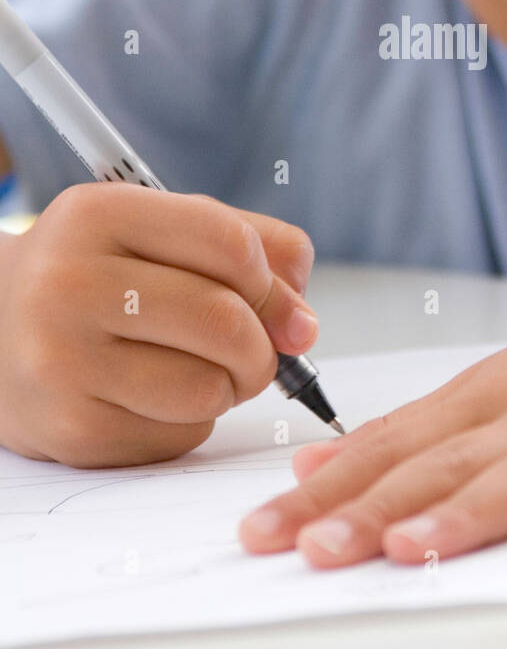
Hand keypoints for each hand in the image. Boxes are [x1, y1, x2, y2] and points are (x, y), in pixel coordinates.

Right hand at [0, 184, 316, 465]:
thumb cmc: (98, 277)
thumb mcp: (158, 232)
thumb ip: (249, 248)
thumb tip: (303, 322)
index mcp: (97, 215)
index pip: (229, 244)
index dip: (271, 281)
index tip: (275, 301)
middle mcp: (69, 283)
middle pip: (226, 322)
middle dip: (264, 346)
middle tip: (257, 352)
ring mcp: (62, 361)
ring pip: (210, 387)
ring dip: (229, 387)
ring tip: (201, 370)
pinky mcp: (71, 429)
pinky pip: (180, 433)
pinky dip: (191, 419)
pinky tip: (154, 396)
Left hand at [239, 244, 506, 566]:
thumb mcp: (499, 391)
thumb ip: (415, 436)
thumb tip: (316, 470)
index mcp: (488, 399)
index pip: (394, 448)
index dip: (329, 491)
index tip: (264, 529)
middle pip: (448, 464)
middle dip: (374, 509)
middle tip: (310, 549)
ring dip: (471, 510)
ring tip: (412, 549)